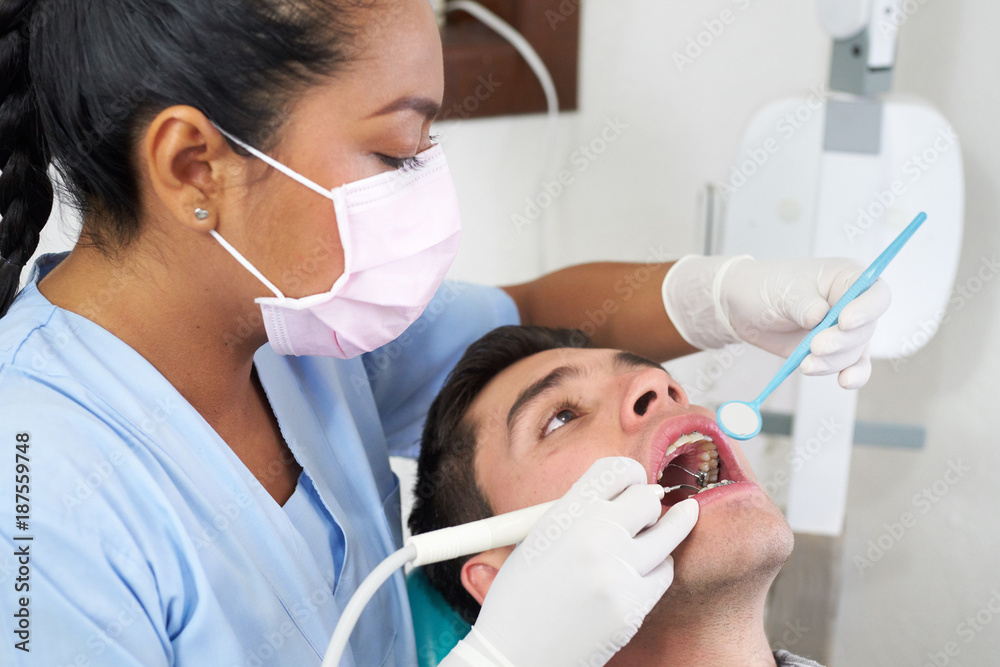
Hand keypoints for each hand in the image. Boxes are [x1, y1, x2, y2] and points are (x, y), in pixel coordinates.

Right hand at [440, 457, 697, 666]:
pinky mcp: (633, 606)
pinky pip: (663, 572)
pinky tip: (639, 570)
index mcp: (564, 514)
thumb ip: (577, 513)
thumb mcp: (536, 539)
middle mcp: (594, 536)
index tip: (633, 484)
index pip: (617, 470)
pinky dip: (655, 568)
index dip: (629, 475)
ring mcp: (617, 572)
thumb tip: (623, 495)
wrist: (514, 655)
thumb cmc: (520, 597)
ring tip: (669, 524)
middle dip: (647, 503)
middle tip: (643, 513)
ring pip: (667, 534)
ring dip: (663, 531)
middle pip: (647, 498)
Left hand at [662, 255, 891, 388]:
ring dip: (832, 361)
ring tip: (805, 363)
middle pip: (866, 328)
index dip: (867, 310)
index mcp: (846, 278)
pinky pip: (852, 366)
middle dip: (841, 342)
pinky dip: (851, 375)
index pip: (875, 294)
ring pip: (854, 351)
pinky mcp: (833, 351)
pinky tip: (844, 381)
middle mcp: (852, 304)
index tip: (845, 322)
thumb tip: (820, 317)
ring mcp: (844, 330)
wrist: (744, 308)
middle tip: (816, 346)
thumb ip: (804, 304)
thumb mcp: (784, 290)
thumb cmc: (767, 287)